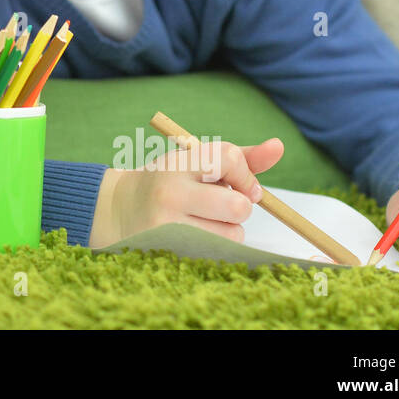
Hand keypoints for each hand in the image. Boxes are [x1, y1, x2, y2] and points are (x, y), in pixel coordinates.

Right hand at [89, 138, 282, 247]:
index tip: (239, 184)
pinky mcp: (170, 250)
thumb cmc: (167, 181)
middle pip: (238, 205)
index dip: (244, 174)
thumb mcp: (193, 162)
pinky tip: (195, 235)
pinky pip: (218, 252)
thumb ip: (238, 158)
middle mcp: (170, 192)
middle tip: (223, 205)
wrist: (119, 209)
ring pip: (233, 233)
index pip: (229, 158)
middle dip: (240, 206)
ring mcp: (168, 225)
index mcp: (177, 163)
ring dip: (228, 229)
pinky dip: (216, 245)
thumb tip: (279, 146)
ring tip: (203, 220)